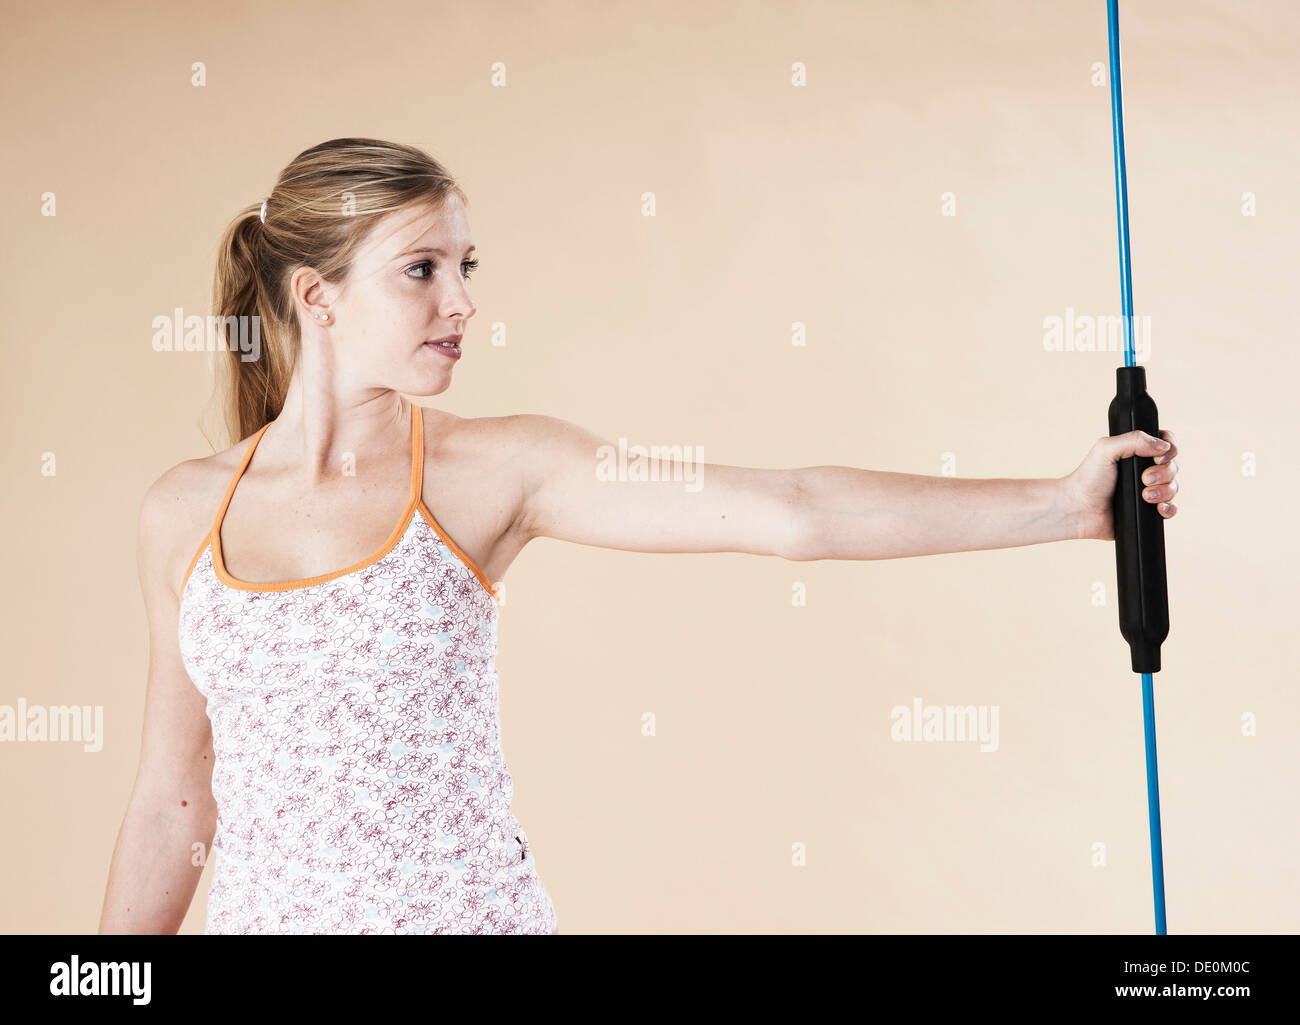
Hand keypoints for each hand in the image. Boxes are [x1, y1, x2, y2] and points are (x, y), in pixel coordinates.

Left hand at [1060, 429, 1179, 540]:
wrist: (1078, 509)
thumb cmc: (1087, 478)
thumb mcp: (1105, 449)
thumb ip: (1133, 440)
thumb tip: (1162, 445)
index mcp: (1137, 452)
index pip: (1166, 442)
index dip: (1170, 448)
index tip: (1159, 457)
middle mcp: (1145, 470)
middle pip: (1173, 466)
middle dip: (1164, 473)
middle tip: (1144, 478)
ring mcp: (1148, 490)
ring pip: (1173, 487)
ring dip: (1164, 491)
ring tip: (1145, 495)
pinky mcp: (1147, 510)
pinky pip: (1170, 509)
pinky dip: (1169, 508)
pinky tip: (1158, 508)